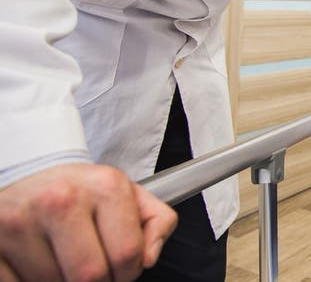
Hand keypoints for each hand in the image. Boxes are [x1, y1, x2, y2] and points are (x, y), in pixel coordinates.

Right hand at [0, 163, 176, 281]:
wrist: (32, 172)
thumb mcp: (129, 194)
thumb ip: (156, 222)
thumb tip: (148, 258)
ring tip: (64, 261)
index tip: (121, 268)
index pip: (127, 254)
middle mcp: (61, 200)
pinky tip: (38, 264)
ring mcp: (21, 222)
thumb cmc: (82, 191)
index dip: (129, 272)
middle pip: (90, 277)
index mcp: (104, 186)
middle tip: (94, 272)